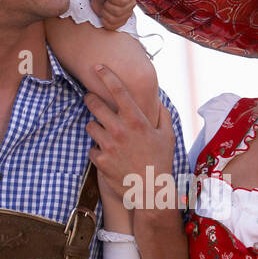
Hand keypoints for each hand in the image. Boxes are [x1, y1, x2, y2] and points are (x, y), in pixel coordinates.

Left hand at [84, 64, 171, 206]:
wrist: (150, 191)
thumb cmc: (161, 162)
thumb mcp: (167, 136)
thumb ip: (162, 115)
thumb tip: (159, 102)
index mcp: (136, 120)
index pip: (117, 90)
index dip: (106, 75)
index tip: (97, 67)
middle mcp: (119, 129)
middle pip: (94, 104)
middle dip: (90, 98)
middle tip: (91, 98)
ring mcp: (108, 145)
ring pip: (90, 125)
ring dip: (94, 126)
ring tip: (103, 131)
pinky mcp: (100, 160)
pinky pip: (91, 148)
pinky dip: (97, 149)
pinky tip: (107, 154)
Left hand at [91, 0, 135, 29]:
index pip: (122, 2)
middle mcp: (130, 6)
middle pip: (118, 12)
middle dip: (107, 6)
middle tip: (106, 1)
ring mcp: (125, 15)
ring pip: (114, 20)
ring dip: (105, 13)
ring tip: (105, 7)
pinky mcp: (119, 23)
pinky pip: (112, 27)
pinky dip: (104, 21)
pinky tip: (104, 15)